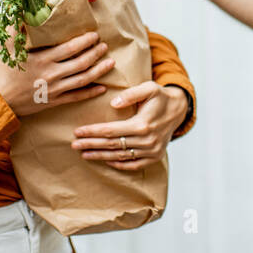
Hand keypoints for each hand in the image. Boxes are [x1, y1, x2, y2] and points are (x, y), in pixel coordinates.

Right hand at [0, 30, 114, 117]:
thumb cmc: (0, 71)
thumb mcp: (6, 46)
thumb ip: (16, 27)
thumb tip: (20, 7)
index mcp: (43, 59)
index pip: (70, 48)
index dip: (85, 41)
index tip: (94, 35)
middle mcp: (52, 74)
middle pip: (81, 63)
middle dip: (95, 53)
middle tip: (104, 46)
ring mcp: (54, 89)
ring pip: (82, 79)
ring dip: (98, 70)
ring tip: (110, 62)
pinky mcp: (53, 101)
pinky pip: (76, 97)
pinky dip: (90, 93)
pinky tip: (102, 88)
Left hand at [71, 80, 187, 169]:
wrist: (179, 110)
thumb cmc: (160, 97)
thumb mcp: (149, 88)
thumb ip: (131, 94)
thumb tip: (114, 103)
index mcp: (142, 124)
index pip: (110, 130)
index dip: (92, 132)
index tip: (77, 132)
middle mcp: (146, 141)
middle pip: (112, 145)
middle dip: (91, 145)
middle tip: (74, 145)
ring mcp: (151, 151)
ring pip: (120, 156)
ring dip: (100, 156)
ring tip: (84, 154)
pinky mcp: (154, 157)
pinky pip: (133, 164)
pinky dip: (118, 164)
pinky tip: (104, 160)